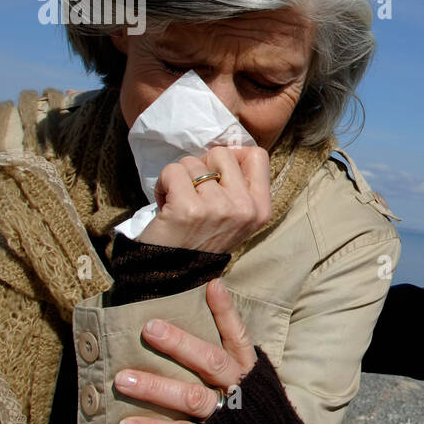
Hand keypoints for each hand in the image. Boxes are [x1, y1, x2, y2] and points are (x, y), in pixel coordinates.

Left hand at [114, 279, 258, 423]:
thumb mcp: (260, 391)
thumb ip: (236, 368)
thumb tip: (210, 336)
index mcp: (253, 376)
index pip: (239, 338)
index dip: (226, 312)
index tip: (212, 286)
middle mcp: (240, 393)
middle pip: (210, 362)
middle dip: (179, 344)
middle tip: (149, 328)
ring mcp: (225, 419)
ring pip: (190, 397)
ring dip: (155, 387)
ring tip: (121, 379)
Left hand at [137, 144, 270, 253]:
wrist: (171, 275)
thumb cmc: (201, 240)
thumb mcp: (235, 217)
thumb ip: (239, 186)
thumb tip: (226, 149)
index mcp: (261, 210)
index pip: (257, 155)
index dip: (233, 157)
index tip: (217, 175)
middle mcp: (245, 209)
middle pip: (222, 153)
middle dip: (202, 166)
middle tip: (194, 190)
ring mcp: (218, 209)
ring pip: (193, 163)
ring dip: (179, 178)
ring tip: (178, 202)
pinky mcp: (188, 209)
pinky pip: (173, 171)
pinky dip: (163, 184)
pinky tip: (164, 204)